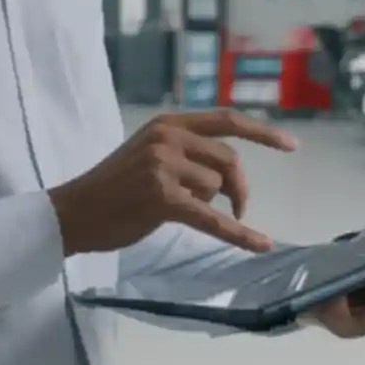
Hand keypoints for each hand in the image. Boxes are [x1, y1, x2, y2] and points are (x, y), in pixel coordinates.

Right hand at [48, 110, 296, 256]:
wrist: (73, 212)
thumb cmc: (114, 186)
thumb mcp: (150, 151)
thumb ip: (187, 149)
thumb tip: (230, 173)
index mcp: (169, 122)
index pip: (227, 120)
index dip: (263, 132)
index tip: (292, 145)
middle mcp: (168, 137)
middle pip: (230, 160)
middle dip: (238, 187)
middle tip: (236, 207)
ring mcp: (164, 166)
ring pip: (217, 187)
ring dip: (209, 204)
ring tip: (176, 208)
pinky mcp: (162, 198)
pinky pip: (212, 218)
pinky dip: (238, 233)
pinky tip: (260, 243)